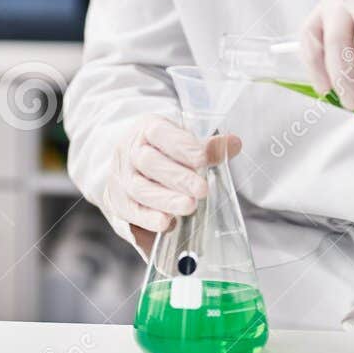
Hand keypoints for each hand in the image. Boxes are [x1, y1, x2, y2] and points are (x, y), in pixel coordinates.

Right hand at [103, 115, 241, 247]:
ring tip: (189, 207)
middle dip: (178, 177)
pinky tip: (165, 223)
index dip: (181, 145)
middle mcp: (130, 151)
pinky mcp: (118, 201)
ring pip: (139, 188)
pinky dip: (147, 218)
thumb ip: (207, 147)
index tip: (202, 159)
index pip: (160, 133)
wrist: (126, 163)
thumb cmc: (161, 152)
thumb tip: (234, 144)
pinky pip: (131, 210)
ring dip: (165, 199)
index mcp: (147, 129)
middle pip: (149, 162)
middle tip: (202, 189)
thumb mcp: (181, 142)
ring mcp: (122, 177)